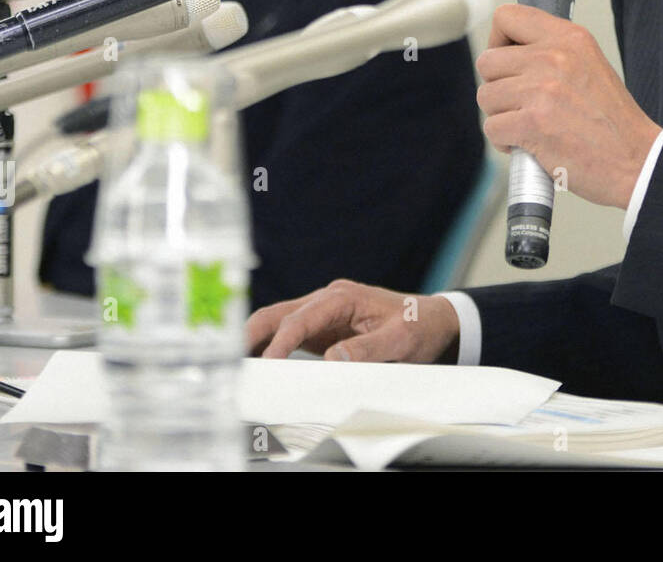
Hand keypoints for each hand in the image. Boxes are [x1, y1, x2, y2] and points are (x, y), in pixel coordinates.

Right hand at [245, 280, 459, 362]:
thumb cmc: (418, 326)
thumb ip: (367, 349)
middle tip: (229, 358)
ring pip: (280, 322)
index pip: (301, 318)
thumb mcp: (400, 340)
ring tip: (236, 364)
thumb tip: (333, 358)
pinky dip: (272, 347)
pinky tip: (259, 364)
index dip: (282, 342)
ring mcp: (323, 313)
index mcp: (343, 297)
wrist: (433, 320)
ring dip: (258, 341)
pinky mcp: (323, 328)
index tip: (269, 363)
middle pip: (280, 313)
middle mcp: (328, 300)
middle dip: (252, 333)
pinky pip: (291, 335)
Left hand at [476, 3, 660, 208]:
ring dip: (500, 116)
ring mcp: (542, 89)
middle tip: (520, 104)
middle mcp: (554, 57)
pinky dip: (504, 142)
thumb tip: (511, 53)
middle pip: (488, 61)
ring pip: (486, 96)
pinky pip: (492, 127)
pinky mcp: (532, 123)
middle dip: (498, 87)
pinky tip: (528, 145)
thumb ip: (554, 52)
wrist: (637, 161)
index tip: (509, 64)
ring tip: (528, 126)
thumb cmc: (614, 123)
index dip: (498, 43)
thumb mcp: (591, 65)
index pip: (508, 17)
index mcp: (570, 38)